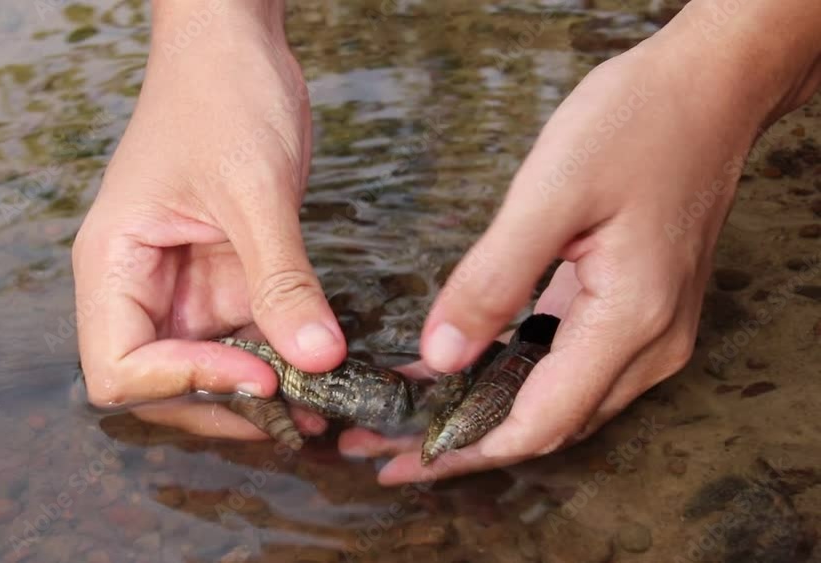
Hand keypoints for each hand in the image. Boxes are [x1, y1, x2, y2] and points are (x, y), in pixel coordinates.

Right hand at [71, 1, 343, 438]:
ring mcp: (182, 285)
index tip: (260, 377)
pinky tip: (322, 371)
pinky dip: (279, 361)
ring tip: (320, 409)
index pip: (120, 368)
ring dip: (257, 396)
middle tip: (299, 418)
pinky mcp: (223, 278)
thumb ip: (280, 278)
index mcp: (115, 263)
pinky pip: (244, 338)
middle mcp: (140, 286)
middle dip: (224, 407)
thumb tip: (317, 360)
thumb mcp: (254, 190)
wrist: (234, 45)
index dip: (184, 386)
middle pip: (161, 386)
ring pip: (206, 370)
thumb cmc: (220, 94)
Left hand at [339, 0, 820, 484]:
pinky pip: (566, 363)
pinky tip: (460, 368)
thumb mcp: (550, 194)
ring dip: (482, 412)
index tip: (400, 461)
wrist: (709, 89)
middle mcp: (649, 344)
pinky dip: (510, 375)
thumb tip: (441, 356)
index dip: (466, 449)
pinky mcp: (634, 309)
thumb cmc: (636, 125)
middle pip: (544, 423)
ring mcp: (648, 331)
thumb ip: (492, 280)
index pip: (539, 421)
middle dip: (462, 440)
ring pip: (554, 398)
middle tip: (382, 445)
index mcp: (630, 322)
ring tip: (406, 415)